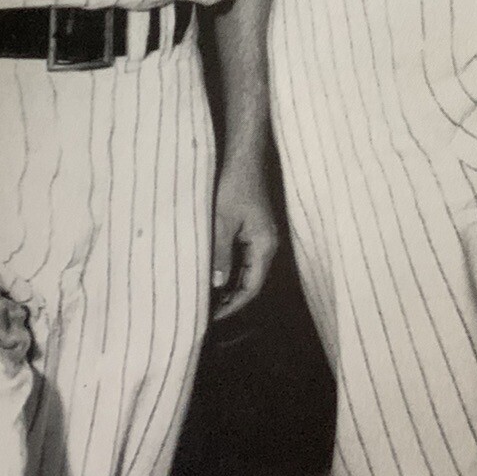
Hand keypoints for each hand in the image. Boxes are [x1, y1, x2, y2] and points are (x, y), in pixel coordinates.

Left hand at [211, 156, 277, 320]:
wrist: (244, 158)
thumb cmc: (234, 185)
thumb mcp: (222, 221)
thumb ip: (221, 254)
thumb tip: (217, 285)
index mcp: (264, 245)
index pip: (252, 287)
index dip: (234, 304)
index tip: (215, 316)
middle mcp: (268, 244)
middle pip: (252, 281)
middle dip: (232, 299)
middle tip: (209, 312)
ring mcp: (262, 236)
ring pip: (248, 270)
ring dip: (232, 285)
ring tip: (210, 298)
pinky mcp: (254, 229)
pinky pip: (245, 257)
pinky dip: (232, 269)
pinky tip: (216, 274)